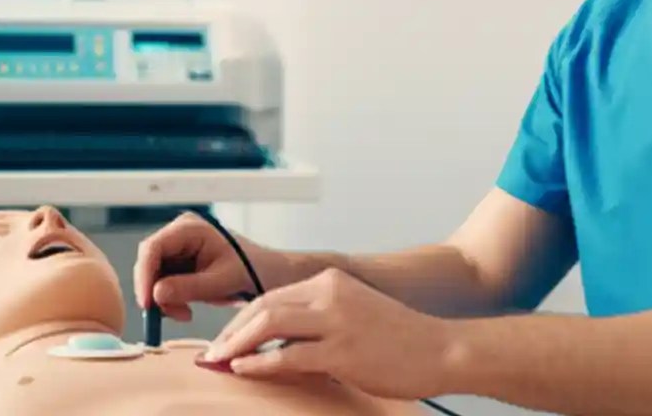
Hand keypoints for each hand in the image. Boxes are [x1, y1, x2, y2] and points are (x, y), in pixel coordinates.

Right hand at [133, 212, 295, 319]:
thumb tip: (155, 293)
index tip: (147, 302)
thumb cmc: (253, 270)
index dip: (144, 275)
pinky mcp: (180, 264)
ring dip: (162, 299)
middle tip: (168, 315)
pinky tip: (184, 310)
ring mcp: (179, 248)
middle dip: (154, 291)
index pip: (154, 248)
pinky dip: (169, 300)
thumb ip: (188, 287)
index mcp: (191, 228)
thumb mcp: (222, 281)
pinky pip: (161, 283)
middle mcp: (180, 234)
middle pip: (149, 262)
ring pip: (152, 276)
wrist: (270, 275)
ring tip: (184, 314)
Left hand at [201, 268, 457, 400]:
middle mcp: (331, 293)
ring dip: (237, 344)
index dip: (240, 319)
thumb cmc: (399, 339)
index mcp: (331, 281)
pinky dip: (260, 362)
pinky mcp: (343, 350)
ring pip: (269, 323)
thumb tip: (277, 344)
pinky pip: (288, 354)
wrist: (442, 349)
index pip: (271, 296)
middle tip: (210, 352)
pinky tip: (243, 370)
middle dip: (230, 331)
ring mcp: (337, 320)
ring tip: (218, 361)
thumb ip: (317, 322)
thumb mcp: (353, 315)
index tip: (223, 339)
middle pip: (263, 306)